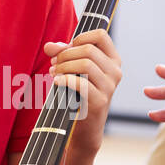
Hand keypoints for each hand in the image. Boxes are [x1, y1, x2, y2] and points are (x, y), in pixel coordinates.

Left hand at [45, 29, 121, 148]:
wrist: (83, 129)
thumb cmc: (78, 96)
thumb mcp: (73, 71)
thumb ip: (62, 55)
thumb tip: (49, 46)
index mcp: (112, 61)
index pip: (100, 35)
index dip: (80, 38)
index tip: (68, 49)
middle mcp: (115, 72)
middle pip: (88, 49)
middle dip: (65, 55)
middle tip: (54, 64)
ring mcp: (109, 87)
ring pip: (85, 64)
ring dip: (64, 67)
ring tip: (54, 74)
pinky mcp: (99, 102)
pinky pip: (81, 83)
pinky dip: (65, 80)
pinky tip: (57, 82)